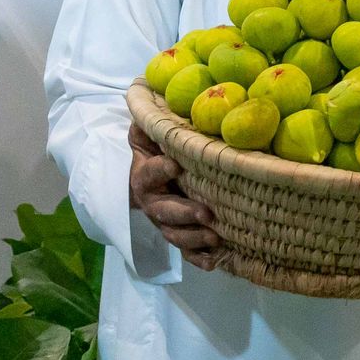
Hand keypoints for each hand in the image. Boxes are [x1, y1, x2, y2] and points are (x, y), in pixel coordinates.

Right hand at [128, 123, 222, 269]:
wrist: (144, 179)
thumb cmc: (153, 150)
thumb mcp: (146, 133)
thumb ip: (149, 121)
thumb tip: (152, 98)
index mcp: (144, 176)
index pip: (148, 174)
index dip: (159, 170)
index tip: (174, 164)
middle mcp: (153, 203)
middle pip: (164, 212)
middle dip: (185, 213)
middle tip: (206, 213)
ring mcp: (165, 222)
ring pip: (175, 234)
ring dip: (194, 238)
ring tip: (216, 236)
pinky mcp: (179, 235)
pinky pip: (186, 251)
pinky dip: (199, 258)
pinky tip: (215, 260)